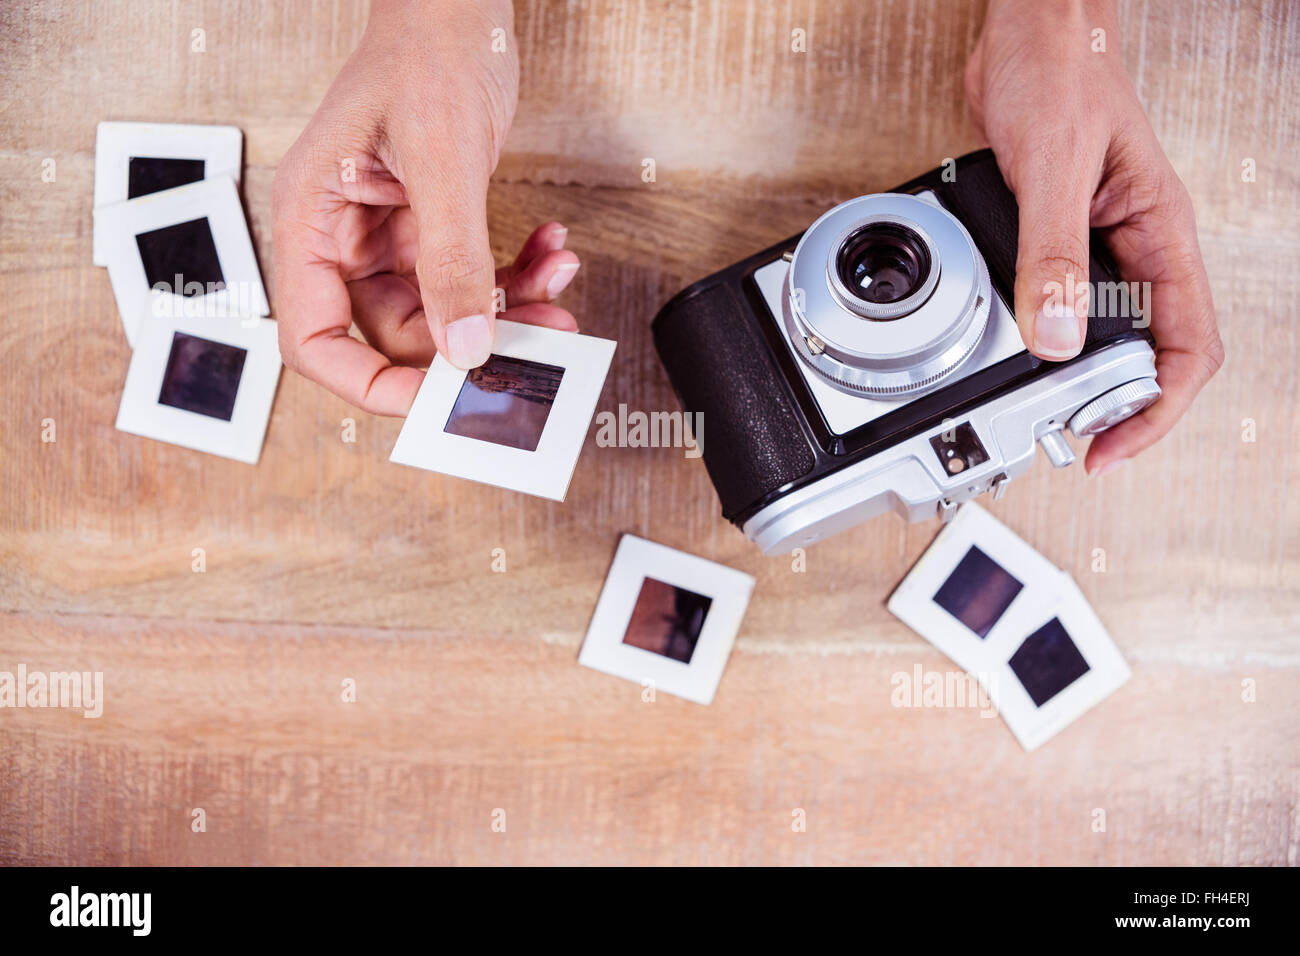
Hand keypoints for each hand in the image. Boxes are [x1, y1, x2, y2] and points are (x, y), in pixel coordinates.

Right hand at [271, 0, 578, 416]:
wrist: (460, 4)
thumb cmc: (426, 51)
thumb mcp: (441, 161)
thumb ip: (451, 262)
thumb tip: (464, 350)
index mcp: (311, 222)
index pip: (314, 338)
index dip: (368, 383)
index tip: (435, 400)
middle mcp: (343, 238)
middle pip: (396, 333)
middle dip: (471, 342)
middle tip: (542, 338)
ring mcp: (389, 234)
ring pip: (446, 310)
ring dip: (508, 308)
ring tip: (558, 286)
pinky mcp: (432, 224)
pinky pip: (471, 277)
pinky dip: (516, 274)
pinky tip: (550, 251)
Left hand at [965, 0, 1222, 474]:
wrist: (1027, 32)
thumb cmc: (1063, 71)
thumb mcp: (1056, 167)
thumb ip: (1053, 253)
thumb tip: (1053, 338)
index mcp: (1161, 232)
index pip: (1185, 345)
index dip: (1154, 408)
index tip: (1109, 445)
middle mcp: (1134, 246)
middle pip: (1146, 354)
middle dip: (1115, 406)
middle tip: (1071, 441)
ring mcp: (1093, 245)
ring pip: (1099, 334)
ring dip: (1074, 377)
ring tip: (1038, 411)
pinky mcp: (1051, 237)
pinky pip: (1054, 302)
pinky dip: (1036, 337)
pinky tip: (1009, 350)